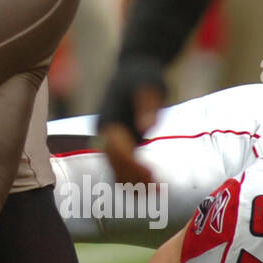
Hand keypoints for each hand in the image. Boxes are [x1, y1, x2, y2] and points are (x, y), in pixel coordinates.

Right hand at [97, 55, 166, 183]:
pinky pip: (120, 164)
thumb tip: (146, 128)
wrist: (134, 69)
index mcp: (108, 118)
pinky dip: (132, 177)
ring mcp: (110, 137)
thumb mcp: (150, 86)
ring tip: (156, 193)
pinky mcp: (118, 141)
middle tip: (158, 190)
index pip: (116, 149)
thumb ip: (147, 105)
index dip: (133, 165)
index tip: (152, 175)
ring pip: (115, 167)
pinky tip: (150, 187)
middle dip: (134, 177)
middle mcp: (104, 130)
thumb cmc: (143, 75)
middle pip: (114, 162)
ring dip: (133, 181)